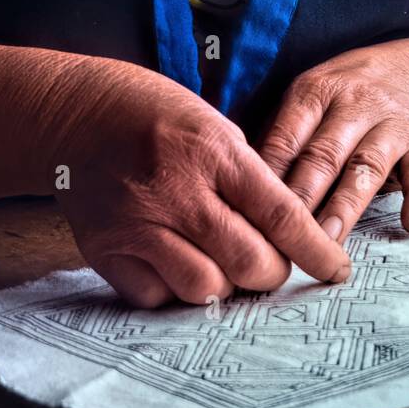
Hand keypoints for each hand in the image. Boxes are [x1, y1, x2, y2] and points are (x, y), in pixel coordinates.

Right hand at [43, 59, 351, 308]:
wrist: (73, 112)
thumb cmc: (150, 111)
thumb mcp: (210, 123)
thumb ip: (245, 174)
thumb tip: (284, 231)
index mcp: (213, 152)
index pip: (281, 215)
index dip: (315, 250)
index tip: (334, 269)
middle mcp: (177, 192)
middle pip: (250, 263)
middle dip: (271, 271)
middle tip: (267, 261)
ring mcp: (138, 224)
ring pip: (206, 288)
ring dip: (223, 283)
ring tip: (217, 258)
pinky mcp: (106, 249)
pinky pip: (155, 295)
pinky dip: (172, 288)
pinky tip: (173, 260)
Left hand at [256, 39, 408, 241]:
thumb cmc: (344, 94)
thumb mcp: (309, 94)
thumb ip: (283, 133)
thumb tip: (243, 183)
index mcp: (316, 91)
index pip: (287, 138)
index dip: (268, 177)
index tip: (250, 214)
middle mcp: (354, 104)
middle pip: (323, 155)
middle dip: (302, 198)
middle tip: (282, 240)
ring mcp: (391, 123)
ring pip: (365, 167)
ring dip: (346, 206)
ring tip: (328, 241)